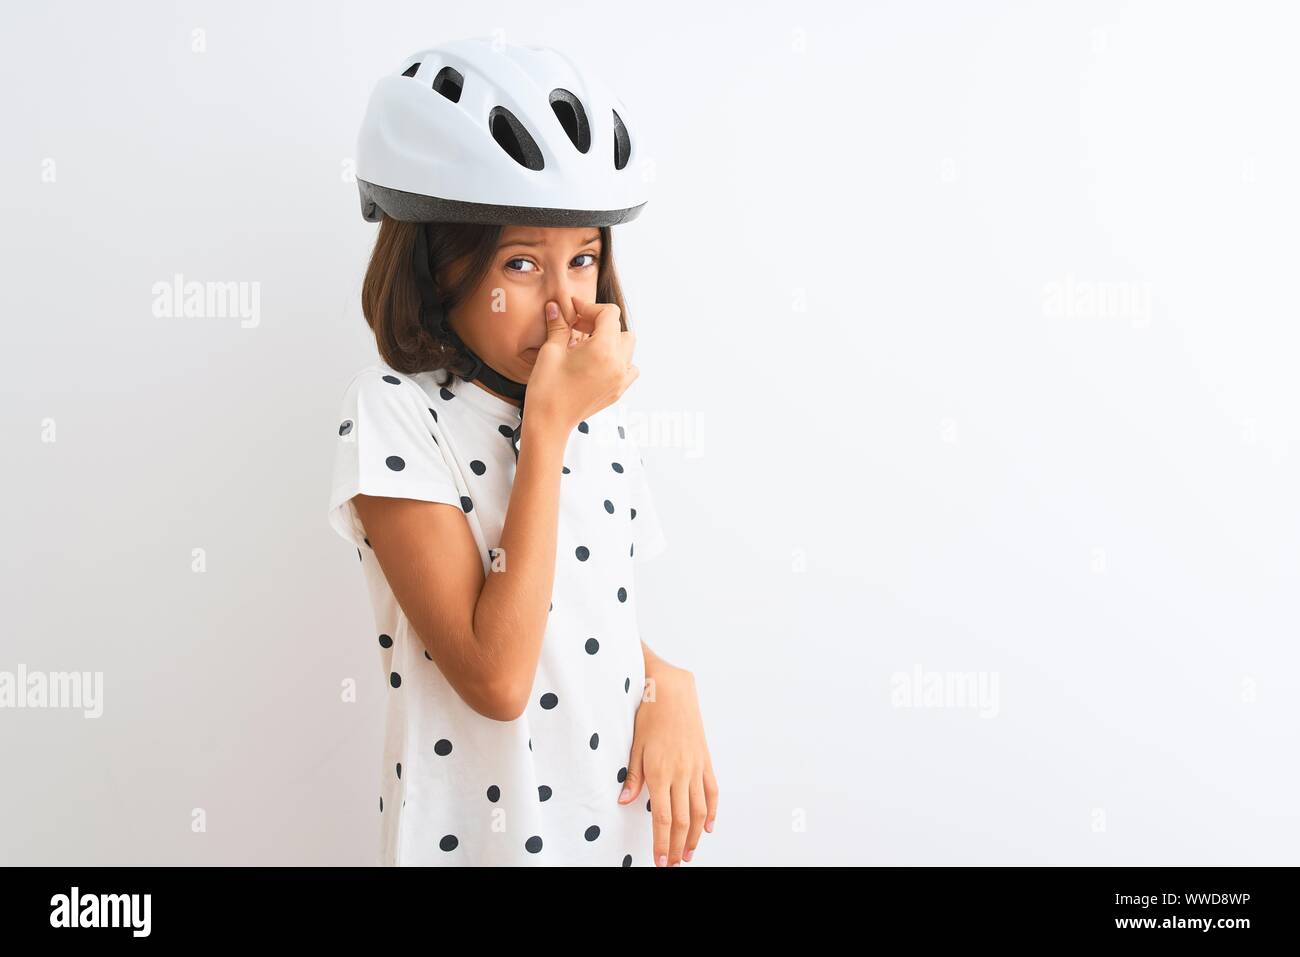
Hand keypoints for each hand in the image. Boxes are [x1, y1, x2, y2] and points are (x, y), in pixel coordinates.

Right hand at [525, 296, 637, 430]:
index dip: (590, 308)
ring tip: (589, 345)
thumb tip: (556, 306)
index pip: (609, 314)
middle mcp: (618, 363)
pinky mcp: (618, 391)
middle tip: (577, 328)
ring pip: (628, 347)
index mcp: (602, 349)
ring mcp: (621, 379)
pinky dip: (619, 360)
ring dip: (612, 340)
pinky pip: (630, 368)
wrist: (549, 422)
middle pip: (620, 328)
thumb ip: (558, 325)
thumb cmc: (546, 387)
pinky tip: (598, 363)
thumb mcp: (550, 351)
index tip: (574, 311)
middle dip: (600, 323)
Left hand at [618, 665, 718, 865]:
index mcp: (660, 772)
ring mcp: (696, 767)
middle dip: (677, 845)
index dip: (661, 842)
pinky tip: (708, 827)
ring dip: (694, 835)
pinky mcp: (705, 760)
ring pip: (699, 810)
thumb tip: (625, 802)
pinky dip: (712, 811)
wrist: (672, 690)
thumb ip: (633, 776)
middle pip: (682, 820)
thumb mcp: (635, 746)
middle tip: (672, 863)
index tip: (659, 860)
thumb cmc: (649, 714)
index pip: (662, 817)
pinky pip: (712, 791)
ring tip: (688, 853)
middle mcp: (681, 773)